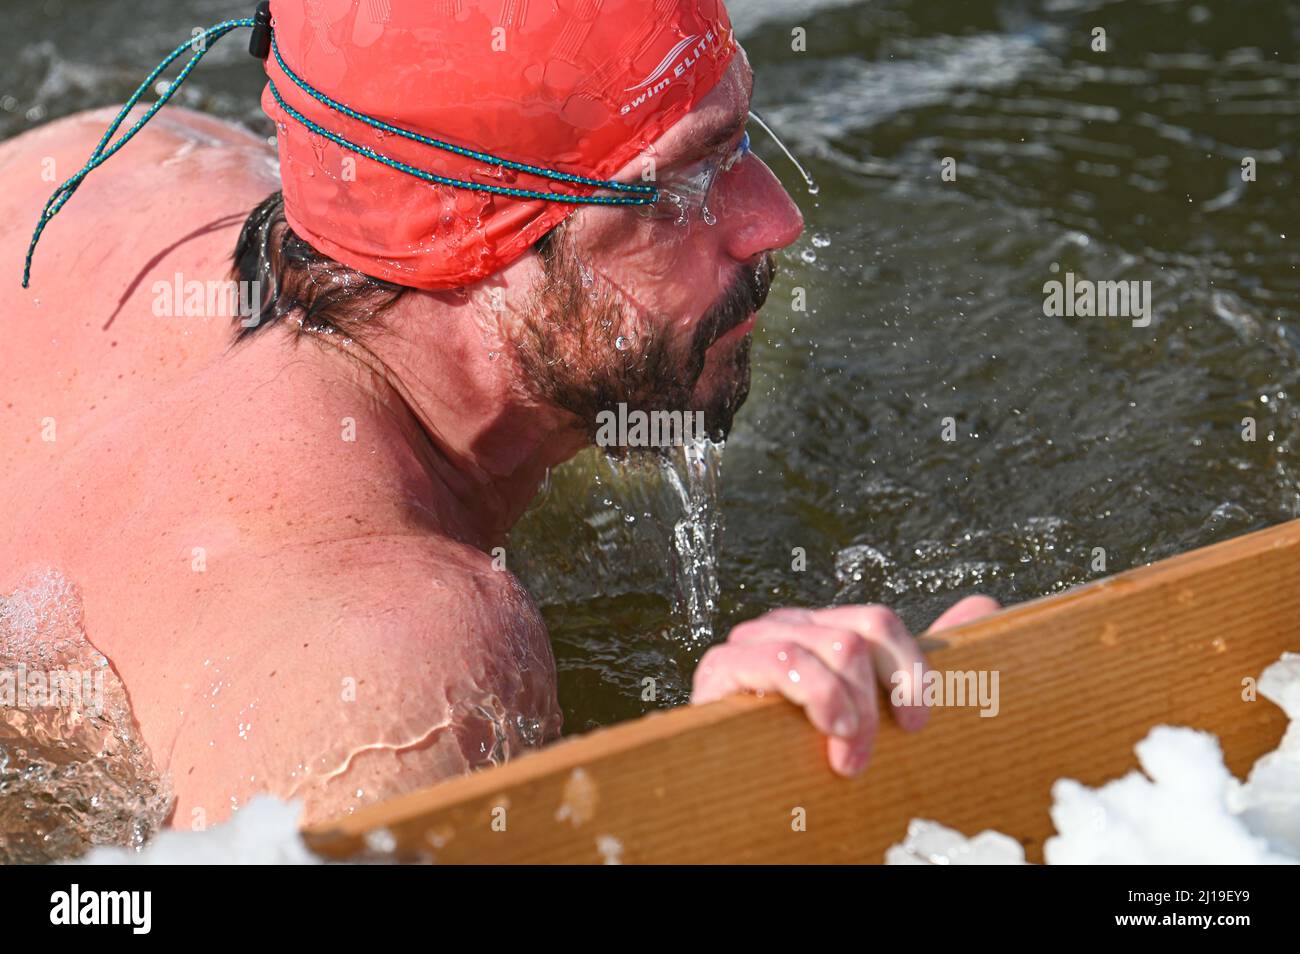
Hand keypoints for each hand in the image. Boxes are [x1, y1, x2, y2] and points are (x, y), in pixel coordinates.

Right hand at [690, 595, 999, 776]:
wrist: (738, 797)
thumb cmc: (803, 758)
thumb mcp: (870, 713)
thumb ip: (920, 662)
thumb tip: (982, 606)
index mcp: (820, 629)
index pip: (878, 622)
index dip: (909, 670)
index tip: (916, 724)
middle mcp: (787, 626)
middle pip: (859, 634)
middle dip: (876, 702)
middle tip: (868, 757)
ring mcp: (752, 642)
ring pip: (833, 645)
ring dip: (851, 709)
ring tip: (846, 759)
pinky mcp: (722, 667)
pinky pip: (782, 658)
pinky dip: (817, 695)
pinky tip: (824, 730)